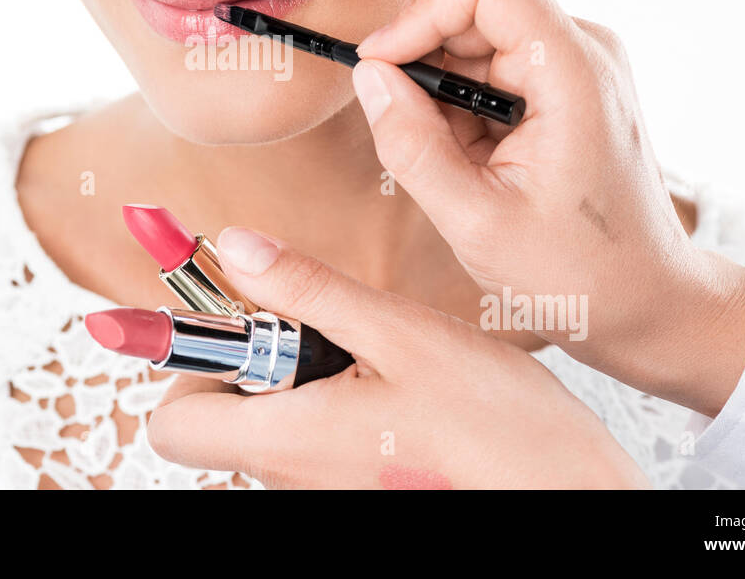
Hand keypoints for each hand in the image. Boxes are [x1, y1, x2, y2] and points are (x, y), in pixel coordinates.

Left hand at [146, 226, 648, 488]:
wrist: (572, 496)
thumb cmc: (501, 431)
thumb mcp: (402, 336)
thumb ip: (309, 291)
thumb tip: (235, 246)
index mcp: (289, 442)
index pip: (172, 424)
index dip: (186, 361)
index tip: (231, 312)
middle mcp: (293, 479)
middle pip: (219, 417)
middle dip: (251, 359)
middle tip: (317, 325)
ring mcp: (325, 490)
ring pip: (269, 424)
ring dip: (297, 376)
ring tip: (370, 355)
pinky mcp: (356, 488)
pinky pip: (311, 441)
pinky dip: (330, 402)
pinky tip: (391, 386)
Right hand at [351, 0, 744, 416]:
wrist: (649, 300)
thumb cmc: (578, 273)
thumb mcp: (475, 223)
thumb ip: (411, 145)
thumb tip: (368, 77)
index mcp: (571, 70)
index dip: (419, 9)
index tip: (380, 67)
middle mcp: (580, 47)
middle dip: (420, 53)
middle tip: (406, 127)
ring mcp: (574, 62)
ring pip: (471, 31)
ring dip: (436, 85)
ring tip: (448, 156)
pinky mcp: (563, 81)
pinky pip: (488, 61)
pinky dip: (457, 101)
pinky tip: (469, 157)